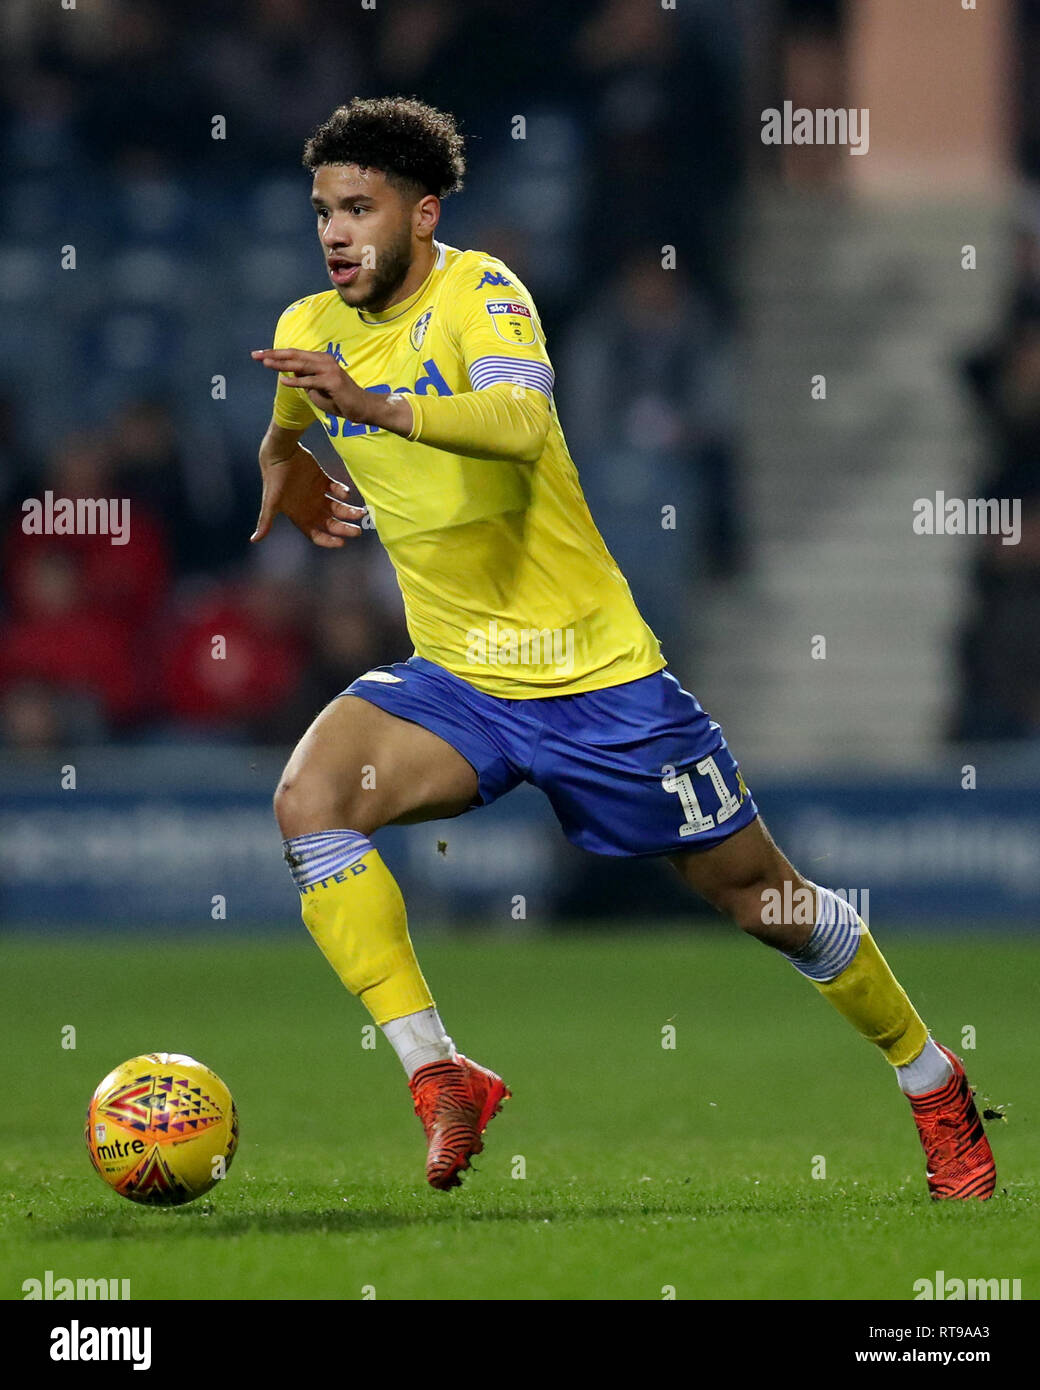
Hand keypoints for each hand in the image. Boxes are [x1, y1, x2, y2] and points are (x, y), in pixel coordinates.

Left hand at [251, 348, 413, 434]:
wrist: (363, 408)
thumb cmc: (341, 400)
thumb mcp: (319, 390)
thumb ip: (306, 381)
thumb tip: (292, 376)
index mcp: (321, 360)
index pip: (295, 355)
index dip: (276, 354)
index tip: (260, 355)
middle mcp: (325, 360)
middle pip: (294, 355)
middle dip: (273, 355)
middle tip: (255, 355)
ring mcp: (329, 370)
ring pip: (300, 365)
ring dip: (281, 364)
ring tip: (265, 363)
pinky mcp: (332, 382)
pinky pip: (310, 381)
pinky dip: (296, 382)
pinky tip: (283, 381)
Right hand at [251, 442, 365, 548]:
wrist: (279, 452)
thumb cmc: (274, 478)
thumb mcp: (271, 502)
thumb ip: (266, 521)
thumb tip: (253, 540)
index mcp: (300, 516)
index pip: (316, 535)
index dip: (328, 541)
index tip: (342, 543)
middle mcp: (310, 508)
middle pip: (331, 523)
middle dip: (344, 528)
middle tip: (358, 531)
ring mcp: (317, 494)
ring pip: (337, 508)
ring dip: (349, 511)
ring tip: (361, 513)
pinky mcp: (322, 479)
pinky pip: (336, 489)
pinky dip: (343, 491)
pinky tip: (345, 492)